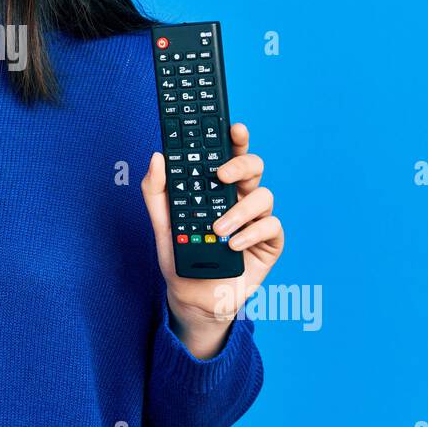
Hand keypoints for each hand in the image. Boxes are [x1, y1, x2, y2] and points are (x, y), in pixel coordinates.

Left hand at [141, 122, 283, 327]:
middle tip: (221, 175)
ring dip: (239, 210)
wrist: (192, 298)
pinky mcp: (268, 243)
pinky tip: (233, 245)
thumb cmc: (181, 257)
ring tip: (218, 229)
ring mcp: (256, 220)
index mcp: (218, 189)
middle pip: (254, 168)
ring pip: (264, 196)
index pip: (230, 156)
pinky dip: (251, 233)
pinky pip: (271, 227)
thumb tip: (157, 157)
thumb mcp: (161, 224)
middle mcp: (240, 199)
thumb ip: (156, 191)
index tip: (234, 128)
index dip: (236, 139)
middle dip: (241, 164)